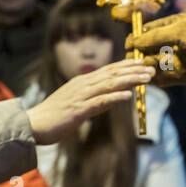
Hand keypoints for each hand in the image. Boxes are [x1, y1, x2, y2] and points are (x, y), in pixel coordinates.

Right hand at [26, 59, 153, 143]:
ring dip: (130, 80)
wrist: (34, 124)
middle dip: (134, 71)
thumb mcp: (77, 100)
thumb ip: (93, 95)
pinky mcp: (78, 110)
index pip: (109, 69)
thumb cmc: (55, 114)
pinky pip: (99, 102)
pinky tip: (128, 96)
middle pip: (113, 74)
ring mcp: (81, 96)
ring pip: (109, 84)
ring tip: (146, 78)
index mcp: (83, 81)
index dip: (126, 65)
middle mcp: (84, 85)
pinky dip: (114, 98)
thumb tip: (113, 94)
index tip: (142, 62)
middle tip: (151, 69)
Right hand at [127, 11, 185, 84]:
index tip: (129, 44)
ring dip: (147, 67)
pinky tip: (147, 79)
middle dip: (140, 56)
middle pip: (151, 50)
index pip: (150, 32)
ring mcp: (181, 60)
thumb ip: (156, 36)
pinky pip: (166, 79)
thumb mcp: (179, 30)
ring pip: (157, 65)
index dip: (139, 38)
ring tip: (138, 70)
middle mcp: (176, 44)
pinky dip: (156, 79)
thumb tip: (135, 41)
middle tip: (131, 61)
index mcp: (175, 27)